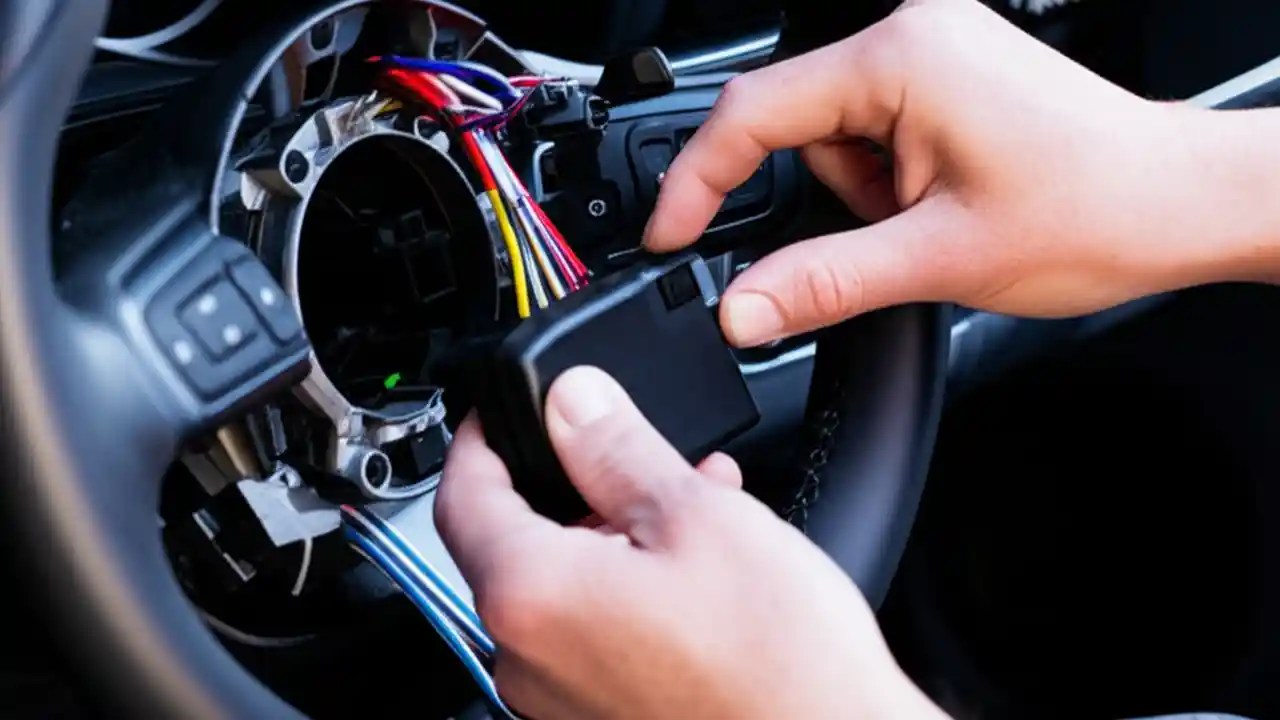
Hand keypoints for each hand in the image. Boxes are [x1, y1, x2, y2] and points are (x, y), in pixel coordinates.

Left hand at [436, 367, 944, 718]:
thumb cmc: (776, 665)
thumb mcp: (697, 516)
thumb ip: (616, 448)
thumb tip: (573, 400)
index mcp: (530, 596)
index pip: (461, 493)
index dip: (483, 436)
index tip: (505, 409)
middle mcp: (525, 660)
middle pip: (513, 541)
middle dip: (571, 484)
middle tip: (628, 449)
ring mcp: (558, 701)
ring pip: (561, 585)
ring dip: (609, 532)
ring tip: (688, 502)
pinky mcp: (598, 718)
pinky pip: (588, 632)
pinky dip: (623, 585)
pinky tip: (691, 563)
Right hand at [646, 0, 1279, 346]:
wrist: (1183, 203)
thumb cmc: (1098, 210)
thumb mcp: (936, 259)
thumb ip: (822, 283)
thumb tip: (741, 309)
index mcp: (900, 58)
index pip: (753, 114)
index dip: (698, 182)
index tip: (671, 236)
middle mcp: (914, 34)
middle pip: (797, 125)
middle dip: (831, 198)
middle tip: (898, 235)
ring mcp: (934, 50)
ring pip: (835, 135)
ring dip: (865, 195)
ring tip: (939, 219)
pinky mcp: (950, 73)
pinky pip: (875, 130)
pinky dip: (889, 180)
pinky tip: (946, 200)